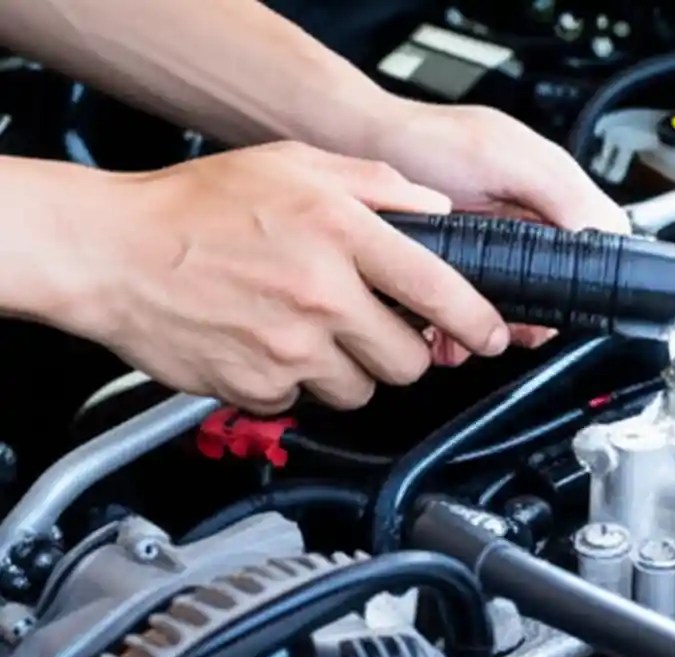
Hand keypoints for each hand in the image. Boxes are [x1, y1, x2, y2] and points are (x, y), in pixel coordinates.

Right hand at [49, 141, 511, 413]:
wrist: (111, 251)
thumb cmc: (197, 206)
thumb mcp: (297, 165)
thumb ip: (378, 186)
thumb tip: (436, 211)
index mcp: (341, 234)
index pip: (440, 291)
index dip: (478, 321)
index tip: (492, 335)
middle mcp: (322, 295)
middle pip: (409, 360)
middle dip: (405, 350)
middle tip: (380, 329)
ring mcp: (289, 349)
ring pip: (362, 388)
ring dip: (352, 369)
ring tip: (314, 331)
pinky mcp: (256, 387)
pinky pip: (303, 401)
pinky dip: (297, 382)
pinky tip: (271, 344)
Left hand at [364, 99, 630, 363]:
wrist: (350, 145)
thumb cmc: (423, 140)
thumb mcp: (504, 157)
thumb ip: (559, 191)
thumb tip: (601, 235)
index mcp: (550, 191)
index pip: (596, 245)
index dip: (585, 281)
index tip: (558, 306)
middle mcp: (524, 219)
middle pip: (554, 286)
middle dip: (531, 316)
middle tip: (510, 328)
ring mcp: (488, 244)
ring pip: (511, 304)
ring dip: (493, 326)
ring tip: (470, 334)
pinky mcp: (453, 265)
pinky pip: (468, 308)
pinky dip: (457, 326)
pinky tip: (442, 331)